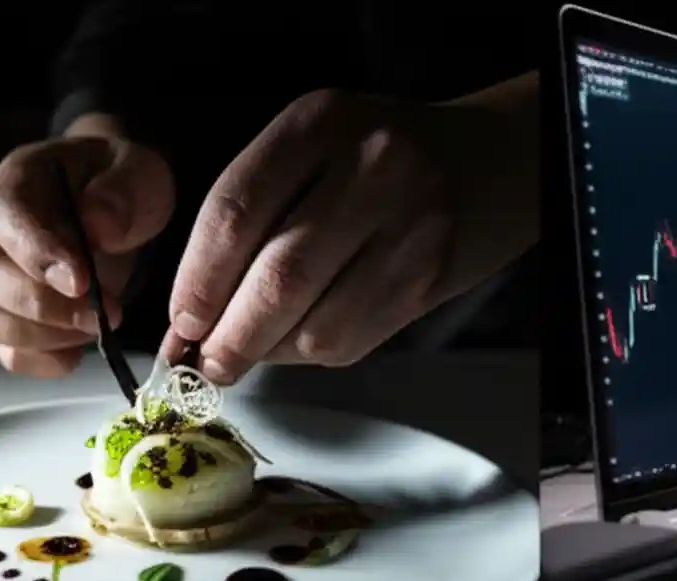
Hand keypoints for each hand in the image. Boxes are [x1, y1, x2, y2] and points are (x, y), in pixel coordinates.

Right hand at [0, 116, 173, 376]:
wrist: (120, 205)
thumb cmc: (122, 183)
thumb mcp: (137, 173)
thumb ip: (121, 192)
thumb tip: (99, 225)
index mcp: (17, 185)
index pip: (4, 216)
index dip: (36, 252)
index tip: (80, 281)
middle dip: (44, 305)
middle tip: (103, 314)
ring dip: (43, 336)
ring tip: (98, 327)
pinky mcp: (11, 317)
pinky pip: (7, 351)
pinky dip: (42, 361)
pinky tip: (80, 351)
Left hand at [163, 76, 536, 383]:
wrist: (497, 159)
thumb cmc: (388, 153)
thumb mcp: (321, 140)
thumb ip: (259, 203)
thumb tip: (193, 306)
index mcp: (323, 123)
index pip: (237, 212)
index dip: (197, 279)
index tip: (180, 320)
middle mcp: (373, 170)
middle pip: (277, 279)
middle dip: (230, 334)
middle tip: (205, 361)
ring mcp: (411, 228)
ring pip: (316, 324)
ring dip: (269, 353)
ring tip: (248, 353)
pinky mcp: (431, 280)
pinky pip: (353, 340)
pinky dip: (311, 353)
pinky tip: (301, 337)